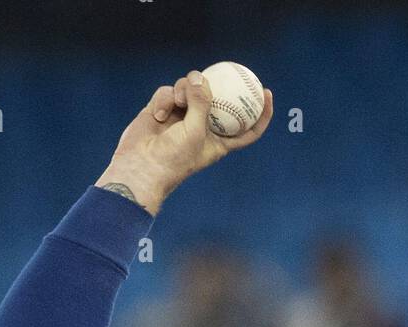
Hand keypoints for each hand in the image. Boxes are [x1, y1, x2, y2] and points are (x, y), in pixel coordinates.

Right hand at [95, 70, 273, 214]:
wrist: (141, 167)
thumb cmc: (174, 158)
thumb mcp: (195, 131)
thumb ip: (201, 103)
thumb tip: (200, 78)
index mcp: (220, 140)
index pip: (248, 127)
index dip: (260, 112)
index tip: (266, 92)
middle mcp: (203, 127)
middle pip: (216, 98)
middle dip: (213, 87)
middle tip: (214, 79)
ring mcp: (183, 116)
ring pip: (191, 88)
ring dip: (184, 91)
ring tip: (177, 104)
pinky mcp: (164, 108)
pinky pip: (169, 92)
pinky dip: (164, 100)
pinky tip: (159, 115)